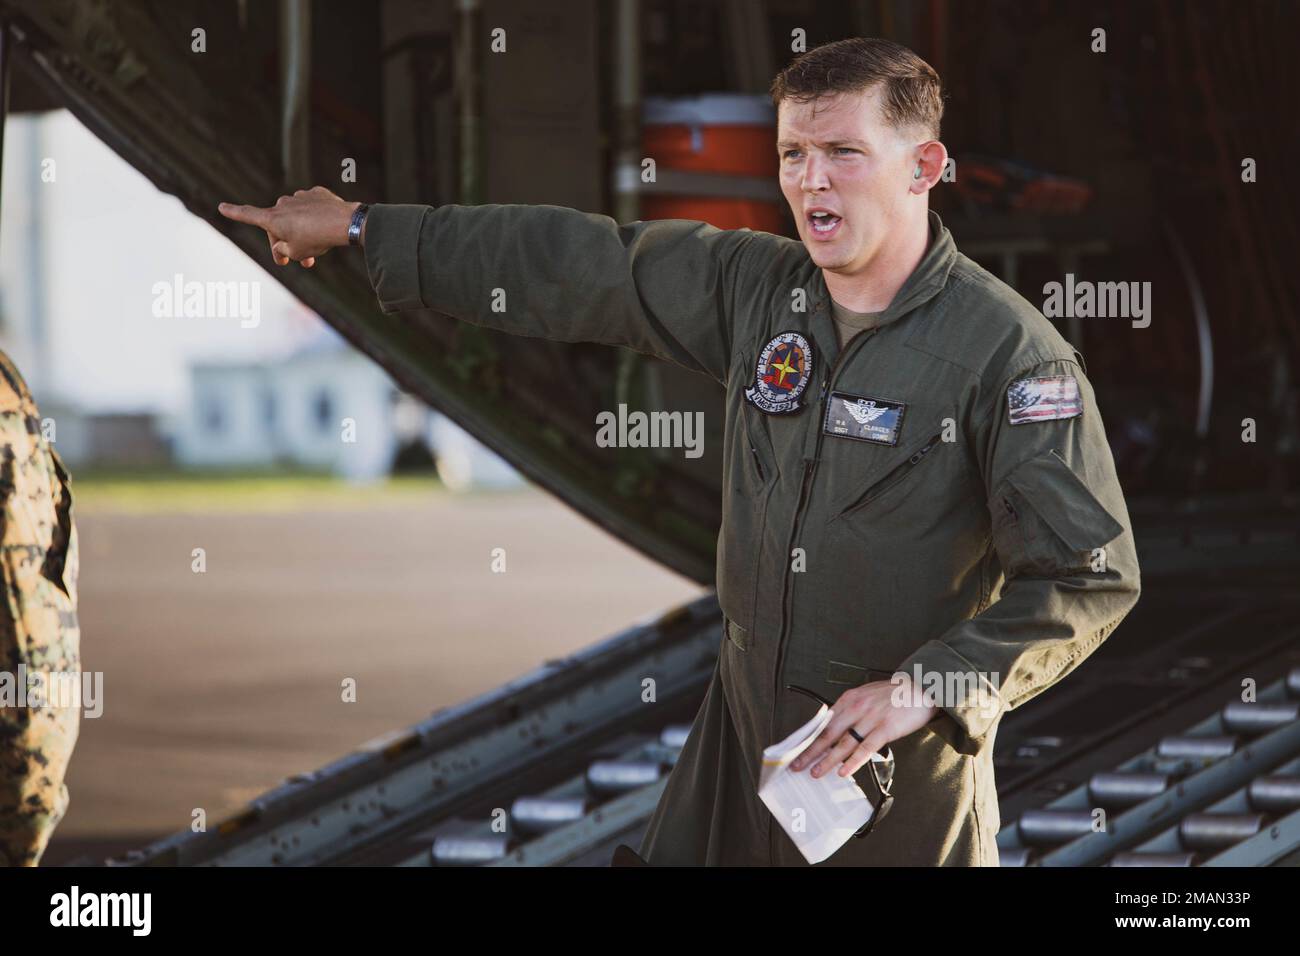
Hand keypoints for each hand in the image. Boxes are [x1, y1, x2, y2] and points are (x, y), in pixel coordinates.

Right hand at [217, 186, 359, 268]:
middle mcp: (283, 204)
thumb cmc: (317, 239)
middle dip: (286, 244)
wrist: (344, 222)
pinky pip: (312, 209)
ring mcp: (300, 197)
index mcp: (273, 218)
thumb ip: (283, 248)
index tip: (221, 207)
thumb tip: (281, 243)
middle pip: (278, 226)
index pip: (248, 215)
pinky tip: (326, 228)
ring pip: (297, 219)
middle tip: (302, 263)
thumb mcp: (296, 252)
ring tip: (316, 250)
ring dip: (303, 234)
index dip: (234, 213)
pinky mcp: (317, 194)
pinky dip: (316, 219)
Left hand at [789, 673, 937, 777]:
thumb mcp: (867, 695)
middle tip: (797, 765)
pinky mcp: (885, 729)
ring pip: (844, 744)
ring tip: (816, 772)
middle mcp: (856, 707)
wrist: (921, 687)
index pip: (824, 722)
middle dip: (811, 752)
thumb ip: (851, 710)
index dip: (810, 738)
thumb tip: (836, 729)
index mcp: (850, 699)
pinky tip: (844, 771)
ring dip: (827, 760)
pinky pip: (865, 748)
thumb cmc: (894, 694)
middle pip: (828, 734)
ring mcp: (870, 718)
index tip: (797, 750)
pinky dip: (853, 761)